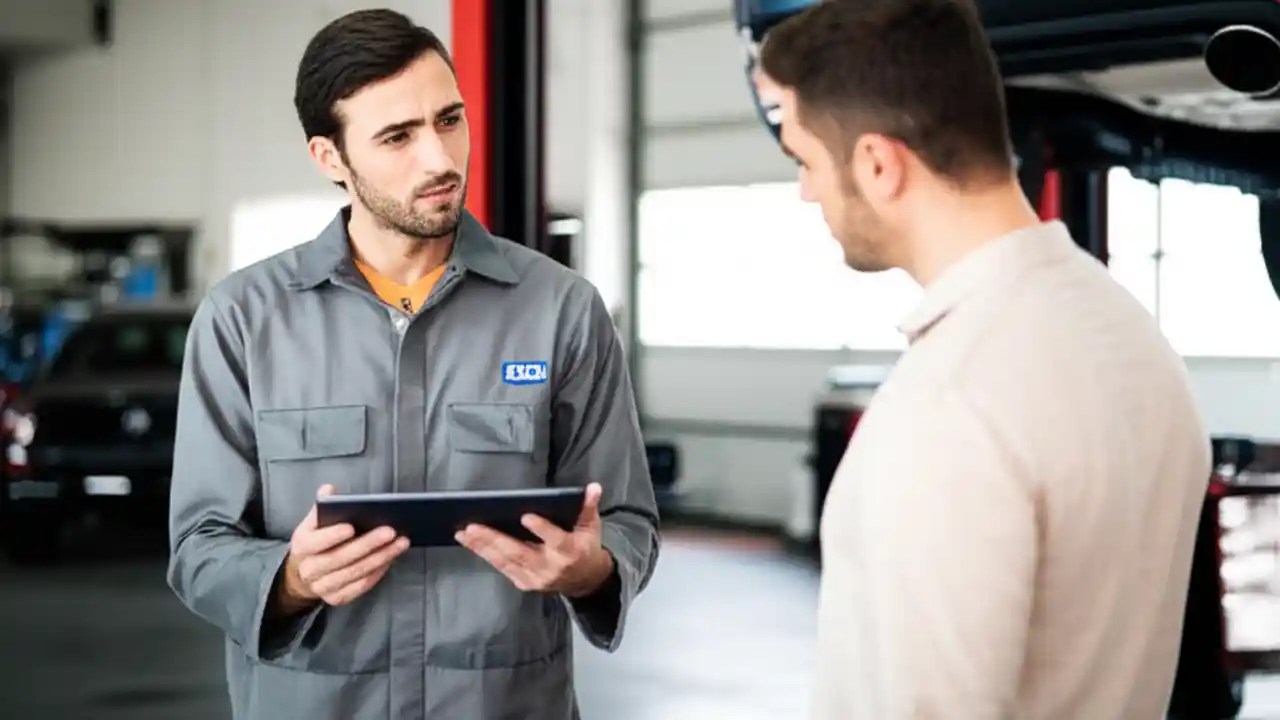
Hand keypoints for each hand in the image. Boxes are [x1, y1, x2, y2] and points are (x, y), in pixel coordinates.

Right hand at [276, 484, 410, 612]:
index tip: (351, 526)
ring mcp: (322, 587)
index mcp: (302, 546)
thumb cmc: (314, 542)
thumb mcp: (312, 523)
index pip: (315, 542)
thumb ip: (322, 506)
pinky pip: (360, 586)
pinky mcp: (336, 598)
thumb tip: (329, 489)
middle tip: (390, 532)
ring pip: (354, 573)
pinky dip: (378, 572)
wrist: (302, 574)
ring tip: (400, 543)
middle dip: (367, 545)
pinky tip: (392, 558)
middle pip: (340, 559)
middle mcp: (309, 569)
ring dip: (380, 558)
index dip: (332, 535)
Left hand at [455, 483, 613, 597]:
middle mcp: (549, 567)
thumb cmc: (585, 547)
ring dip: (482, 547)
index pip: (555, 540)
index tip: (526, 516)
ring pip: (505, 561)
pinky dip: (485, 555)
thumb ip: (589, 507)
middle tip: (473, 526)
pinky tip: (470, 543)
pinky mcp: (524, 583)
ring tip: (464, 533)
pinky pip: (502, 568)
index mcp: (568, 551)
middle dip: (494, 539)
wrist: (585, 581)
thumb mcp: (591, 527)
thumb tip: (593, 487)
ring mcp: (535, 578)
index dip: (541, 529)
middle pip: (519, 552)